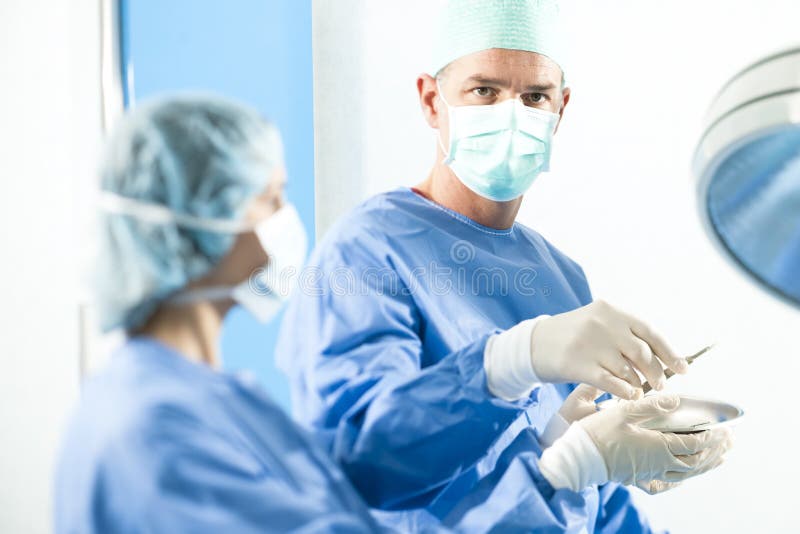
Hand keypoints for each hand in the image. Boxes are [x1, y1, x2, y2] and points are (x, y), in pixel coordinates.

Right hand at [530, 300, 688, 399]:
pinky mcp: (578, 365)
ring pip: (628, 371)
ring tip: (639, 391)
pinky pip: (611, 383)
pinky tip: (627, 395)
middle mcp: (602, 324)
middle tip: (660, 386)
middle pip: (642, 354)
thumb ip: (624, 332)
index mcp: (611, 311)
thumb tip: (662, 356)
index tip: (683, 369)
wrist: (533, 343)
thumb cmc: (572, 336)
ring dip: (639, 385)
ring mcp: (590, 344)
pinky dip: (624, 392)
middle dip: (656, 373)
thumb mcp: (597, 321)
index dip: (670, 353)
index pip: (650, 332)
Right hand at [542, 386, 712, 492]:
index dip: (712, 437)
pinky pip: (668, 483)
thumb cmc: (597, 434)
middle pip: (695, 461)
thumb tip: (676, 399)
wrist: (577, 459)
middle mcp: (659, 464)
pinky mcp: (639, 478)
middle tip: (729, 442)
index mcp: (658, 447)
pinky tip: (684, 476)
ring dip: (705, 465)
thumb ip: (651, 404)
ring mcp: (649, 474)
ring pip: (686, 473)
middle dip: (715, 451)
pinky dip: (682, 479)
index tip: (724, 429)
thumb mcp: (623, 411)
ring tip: (718, 458)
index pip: (695, 444)